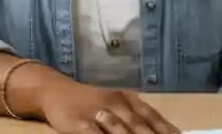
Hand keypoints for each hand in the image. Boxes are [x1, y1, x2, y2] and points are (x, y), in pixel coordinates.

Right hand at [37, 81, 177, 133]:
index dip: (166, 130)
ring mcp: (98, 113)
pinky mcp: (79, 124)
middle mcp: (115, 104)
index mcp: (128, 99)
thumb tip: (164, 131)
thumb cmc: (91, 102)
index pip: (152, 117)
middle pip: (139, 127)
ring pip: (120, 132)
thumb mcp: (116, 103)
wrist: (55, 91)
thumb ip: (137, 117)